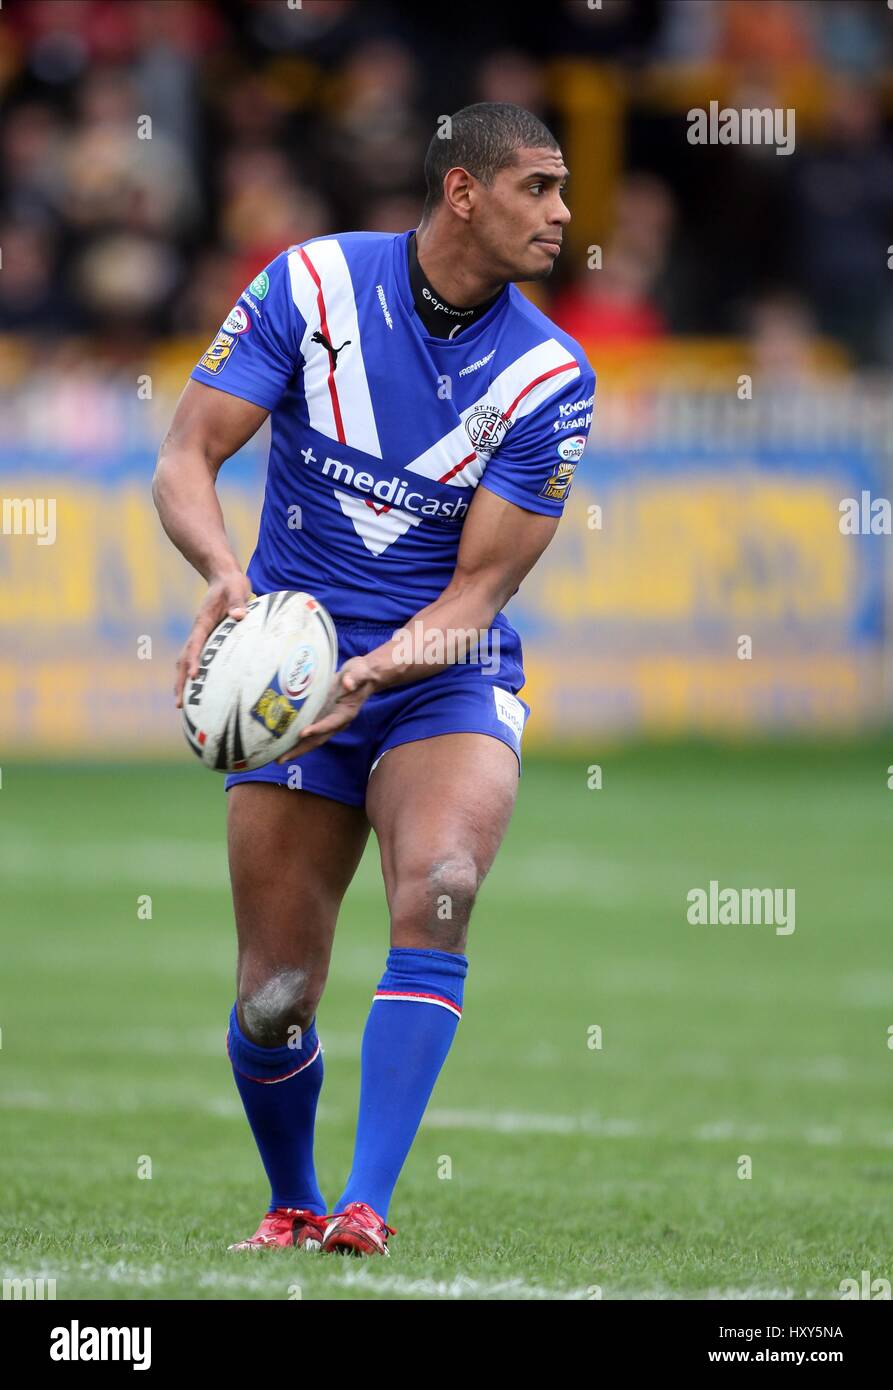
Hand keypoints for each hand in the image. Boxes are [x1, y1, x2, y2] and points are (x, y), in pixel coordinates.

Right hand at [175, 570, 252, 707]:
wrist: (224, 577)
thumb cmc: (231, 584)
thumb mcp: (236, 589)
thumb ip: (237, 602)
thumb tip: (239, 615)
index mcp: (203, 621)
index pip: (195, 644)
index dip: (193, 660)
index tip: (194, 676)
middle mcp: (198, 631)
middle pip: (183, 659)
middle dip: (180, 681)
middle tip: (179, 704)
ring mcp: (201, 635)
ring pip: (186, 661)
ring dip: (182, 681)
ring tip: (182, 704)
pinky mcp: (208, 638)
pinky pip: (198, 658)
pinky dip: (193, 673)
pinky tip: (199, 689)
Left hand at [276, 656, 377, 759]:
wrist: (363, 677)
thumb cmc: (360, 673)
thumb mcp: (359, 672)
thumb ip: (354, 678)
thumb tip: (348, 684)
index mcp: (345, 713)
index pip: (330, 723)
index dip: (317, 729)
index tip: (303, 733)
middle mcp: (337, 722)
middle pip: (318, 739)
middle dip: (300, 749)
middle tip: (281, 759)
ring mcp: (328, 721)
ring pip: (312, 739)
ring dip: (296, 749)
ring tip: (278, 758)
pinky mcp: (322, 718)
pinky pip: (309, 731)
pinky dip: (297, 740)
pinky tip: (284, 743)